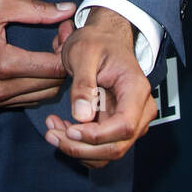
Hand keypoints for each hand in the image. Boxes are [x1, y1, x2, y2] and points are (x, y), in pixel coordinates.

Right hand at [0, 0, 75, 109]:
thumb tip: (68, 10)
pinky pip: (24, 101)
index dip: (68, 48)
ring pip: (40, 97)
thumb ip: (36, 9)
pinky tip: (31, 63)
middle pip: (53, 86)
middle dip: (62, 63)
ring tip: (47, 50)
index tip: (65, 30)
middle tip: (59, 38)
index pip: (55, 68)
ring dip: (50, 76)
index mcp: (4, 65)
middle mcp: (0, 90)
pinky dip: (35, 86)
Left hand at [44, 7, 156, 167]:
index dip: (97, 136)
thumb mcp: (84, 53)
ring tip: (52, 128)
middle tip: (51, 133)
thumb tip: (82, 116)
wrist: (103, 39)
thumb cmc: (96, 42)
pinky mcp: (116, 127)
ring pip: (107, 153)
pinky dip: (79, 146)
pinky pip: (100, 148)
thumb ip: (83, 84)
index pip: (124, 126)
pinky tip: (60, 128)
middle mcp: (140, 111)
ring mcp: (130, 122)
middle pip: (116, 147)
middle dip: (81, 148)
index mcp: (136, 90)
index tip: (70, 130)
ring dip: (77, 149)